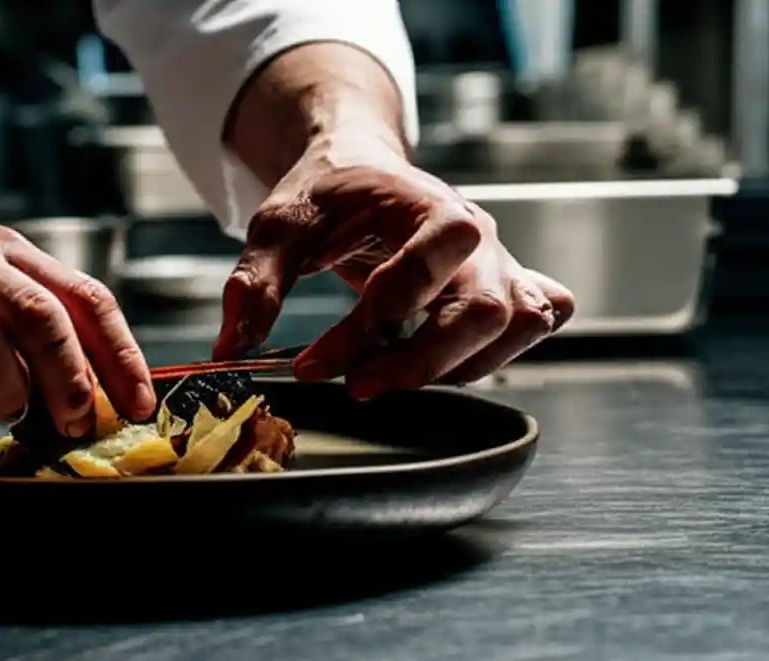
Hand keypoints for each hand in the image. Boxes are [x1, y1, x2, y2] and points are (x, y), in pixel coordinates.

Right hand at [0, 149, 153, 435]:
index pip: (83, 296)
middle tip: (78, 420)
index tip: (138, 402)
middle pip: (40, 313)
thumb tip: (89, 387)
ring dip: (7, 382)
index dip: (119, 353)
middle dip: (71, 376)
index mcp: (3, 250)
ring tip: (8, 412)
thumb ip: (25, 327)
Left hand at [214, 134, 574, 398]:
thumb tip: (231, 348)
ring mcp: (500, 262)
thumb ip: (255, 282)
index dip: (364, 329)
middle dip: (420, 361)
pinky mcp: (505, 286)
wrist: (359, 166)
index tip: (309, 363)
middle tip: (357, 386)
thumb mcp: (278, 224)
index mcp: (428, 205)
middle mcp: (478, 236)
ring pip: (515, 326)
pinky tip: (442, 364)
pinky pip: (538, 323)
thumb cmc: (327, 193)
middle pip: (486, 310)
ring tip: (384, 377)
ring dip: (454, 368)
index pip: (416, 274)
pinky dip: (497, 354)